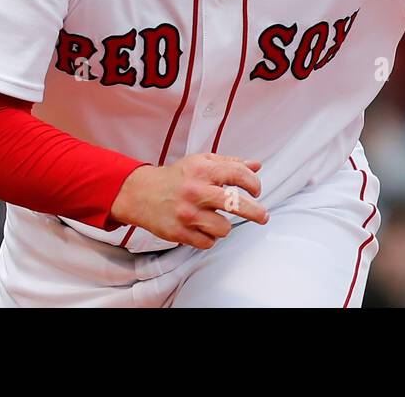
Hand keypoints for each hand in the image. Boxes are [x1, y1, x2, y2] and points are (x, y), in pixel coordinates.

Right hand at [109, 153, 268, 248]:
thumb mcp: (201, 162)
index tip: (256, 190)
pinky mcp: (179, 232)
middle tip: (263, 216)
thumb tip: (256, 165)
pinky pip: (208, 242)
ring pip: (223, 228)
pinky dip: (208, 237)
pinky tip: (201, 227)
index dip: (253, 183)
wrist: (141, 193)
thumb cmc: (176, 178)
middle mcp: (196, 191)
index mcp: (202, 170)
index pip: (238, 174)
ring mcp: (187, 213)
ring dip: (223, 225)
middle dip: (256, 212)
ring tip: (214, 218)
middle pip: (236, 204)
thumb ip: (230, 163)